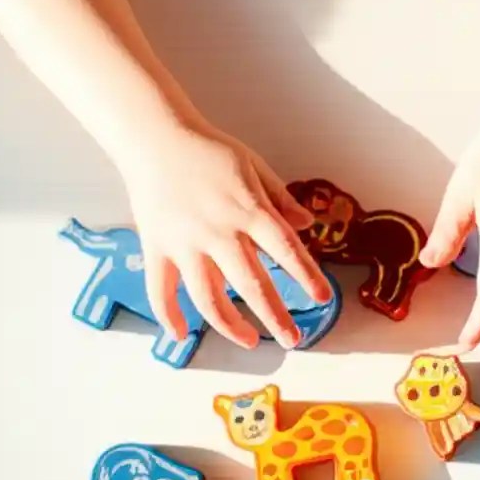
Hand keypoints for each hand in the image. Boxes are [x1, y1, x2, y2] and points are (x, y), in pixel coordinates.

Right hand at [117, 124, 332, 349]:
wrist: (155, 137)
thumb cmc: (208, 151)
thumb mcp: (254, 166)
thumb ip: (280, 199)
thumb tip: (308, 222)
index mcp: (248, 210)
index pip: (287, 251)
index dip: (308, 277)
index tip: (323, 299)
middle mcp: (219, 233)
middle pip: (252, 285)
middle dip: (275, 317)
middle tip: (293, 339)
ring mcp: (186, 244)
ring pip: (208, 298)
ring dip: (231, 326)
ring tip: (250, 341)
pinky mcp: (157, 249)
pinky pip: (160, 291)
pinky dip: (169, 316)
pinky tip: (182, 335)